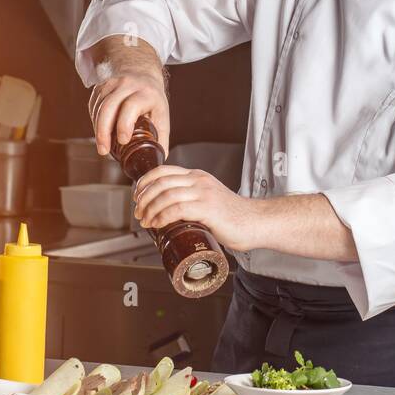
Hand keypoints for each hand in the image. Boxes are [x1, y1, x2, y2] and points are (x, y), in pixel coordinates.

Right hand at [89, 72, 169, 155]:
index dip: (125, 124)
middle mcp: (129, 84)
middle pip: (109, 106)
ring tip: (102, 145)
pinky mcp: (101, 86)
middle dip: (103, 131)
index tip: (122, 141)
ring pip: (99, 106)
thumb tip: (155, 164)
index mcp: (147, 93)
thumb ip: (159, 139)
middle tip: (103, 150)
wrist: (142, 72)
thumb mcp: (162, 115)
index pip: (132, 105)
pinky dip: (94, 120)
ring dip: (97, 128)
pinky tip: (100, 131)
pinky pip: (93, 105)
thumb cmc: (153, 99)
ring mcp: (113, 83)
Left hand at [133, 165, 258, 250]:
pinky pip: (177, 208)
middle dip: (144, 197)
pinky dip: (162, 216)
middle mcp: (199, 181)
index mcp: (198, 176)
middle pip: (161, 182)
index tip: (137, 196)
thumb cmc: (234, 217)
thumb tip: (168, 214)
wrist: (256, 222)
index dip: (146, 182)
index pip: (164, 170)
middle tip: (138, 212)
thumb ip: (192, 200)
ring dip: (150, 209)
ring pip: (166, 195)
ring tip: (144, 221)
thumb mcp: (209, 199)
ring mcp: (204, 193)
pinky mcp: (208, 208)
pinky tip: (157, 224)